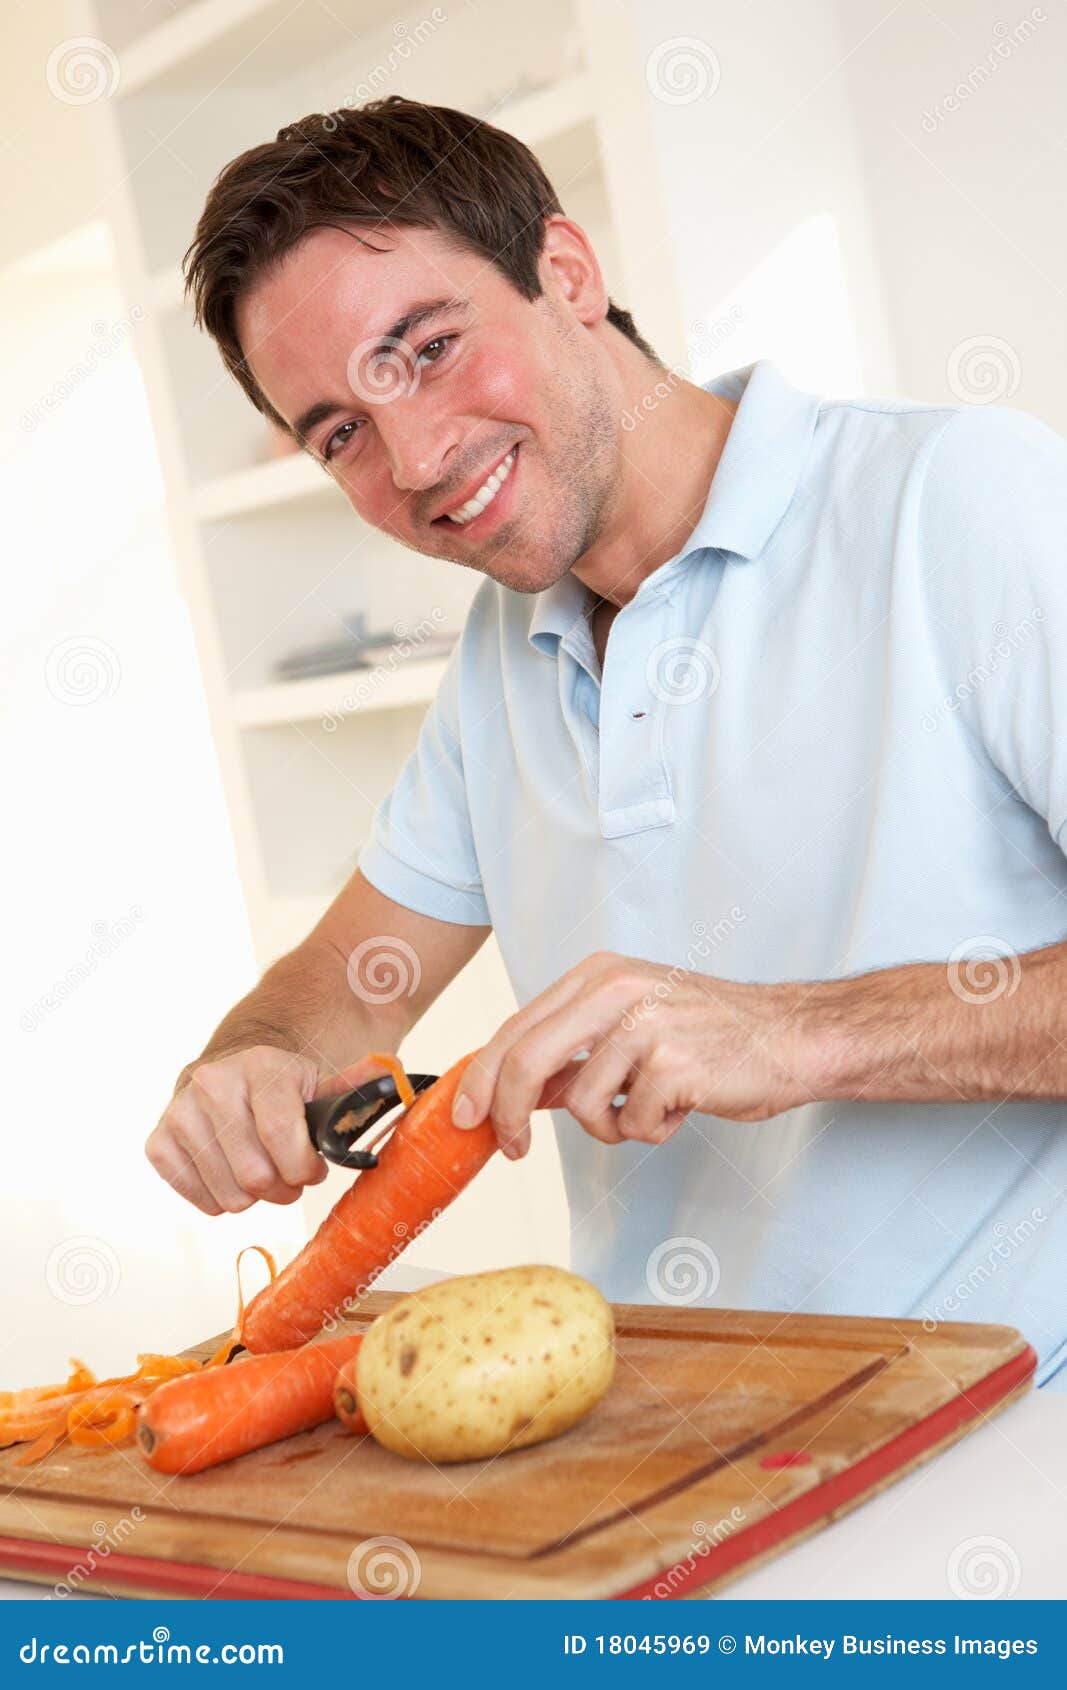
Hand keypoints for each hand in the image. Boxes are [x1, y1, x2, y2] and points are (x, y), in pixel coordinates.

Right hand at [146, 1048, 393, 1213]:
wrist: (235, 1067)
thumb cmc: (284, 1087)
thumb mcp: (320, 1083)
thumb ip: (352, 1088)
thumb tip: (389, 1076)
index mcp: (261, 1067)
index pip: (282, 1138)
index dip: (304, 1168)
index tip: (312, 1168)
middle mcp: (213, 1083)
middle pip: (256, 1177)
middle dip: (282, 1186)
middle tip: (288, 1173)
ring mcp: (180, 1111)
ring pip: (228, 1195)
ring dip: (253, 1196)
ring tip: (261, 1169)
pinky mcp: (159, 1140)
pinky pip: (194, 1195)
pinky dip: (218, 1196)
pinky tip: (229, 1171)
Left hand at [449, 951, 816, 1157]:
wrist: (792, 1036)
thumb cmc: (714, 1035)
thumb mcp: (633, 1024)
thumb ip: (575, 1051)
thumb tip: (517, 1092)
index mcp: (598, 975)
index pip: (517, 1026)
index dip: (483, 1076)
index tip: (468, 1114)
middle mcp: (615, 989)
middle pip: (526, 1059)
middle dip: (508, 1114)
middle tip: (512, 1148)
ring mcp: (644, 1023)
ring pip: (581, 1104)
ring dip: (614, 1125)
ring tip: (654, 1107)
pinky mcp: (672, 1062)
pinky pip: (632, 1123)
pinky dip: (653, 1130)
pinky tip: (684, 1105)